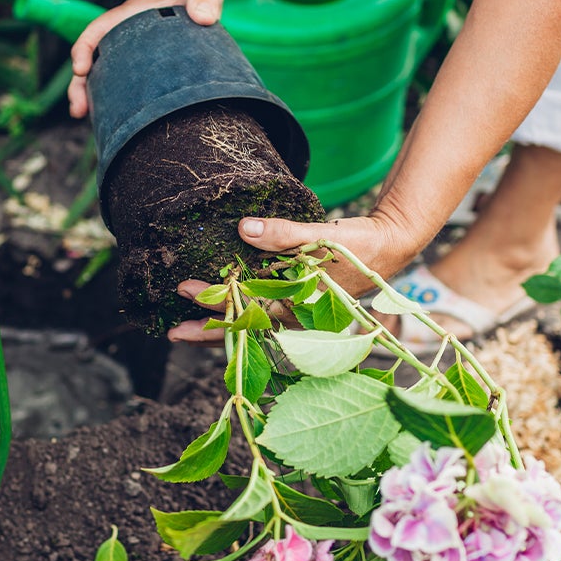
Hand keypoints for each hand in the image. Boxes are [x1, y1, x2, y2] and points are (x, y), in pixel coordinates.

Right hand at [68, 0, 228, 118]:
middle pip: (95, 59)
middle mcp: (127, 32)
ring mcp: (135, 48)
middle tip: (78, 110)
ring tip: (85, 118)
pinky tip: (119, 120)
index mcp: (132, 15)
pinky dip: (118, 99)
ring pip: (107, 73)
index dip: (84, 49)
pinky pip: (127, 80)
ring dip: (94, 96)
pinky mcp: (148, 61)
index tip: (81, 70)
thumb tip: (204, 15)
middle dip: (81, 84)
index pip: (98, 31)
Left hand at [167, 213, 417, 344]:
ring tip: (185, 328)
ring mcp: (297, 314)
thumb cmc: (359, 245)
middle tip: (172, 330)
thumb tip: (243, 230)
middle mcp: (297, 318)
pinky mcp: (297, 304)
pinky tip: (218, 311)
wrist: (388, 247)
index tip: (186, 292)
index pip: (250, 313)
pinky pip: (262, 314)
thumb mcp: (323, 237)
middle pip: (247, 329)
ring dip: (221, 325)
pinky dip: (240, 314)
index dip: (216, 306)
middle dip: (209, 329)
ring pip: (252, 326)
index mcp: (302, 307)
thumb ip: (284, 234)